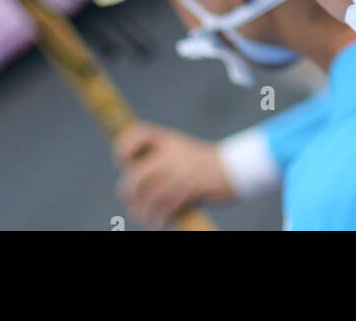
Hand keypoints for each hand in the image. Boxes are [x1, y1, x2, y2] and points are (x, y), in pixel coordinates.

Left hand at [114, 123, 234, 225]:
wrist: (232, 169)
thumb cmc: (200, 163)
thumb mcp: (178, 149)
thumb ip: (156, 156)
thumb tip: (130, 176)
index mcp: (167, 139)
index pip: (136, 135)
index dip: (123, 149)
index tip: (125, 162)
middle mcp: (171, 153)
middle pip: (136, 174)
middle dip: (128, 191)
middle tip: (131, 199)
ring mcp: (181, 171)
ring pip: (148, 196)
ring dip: (141, 211)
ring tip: (143, 215)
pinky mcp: (190, 189)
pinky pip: (165, 209)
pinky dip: (158, 219)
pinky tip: (159, 221)